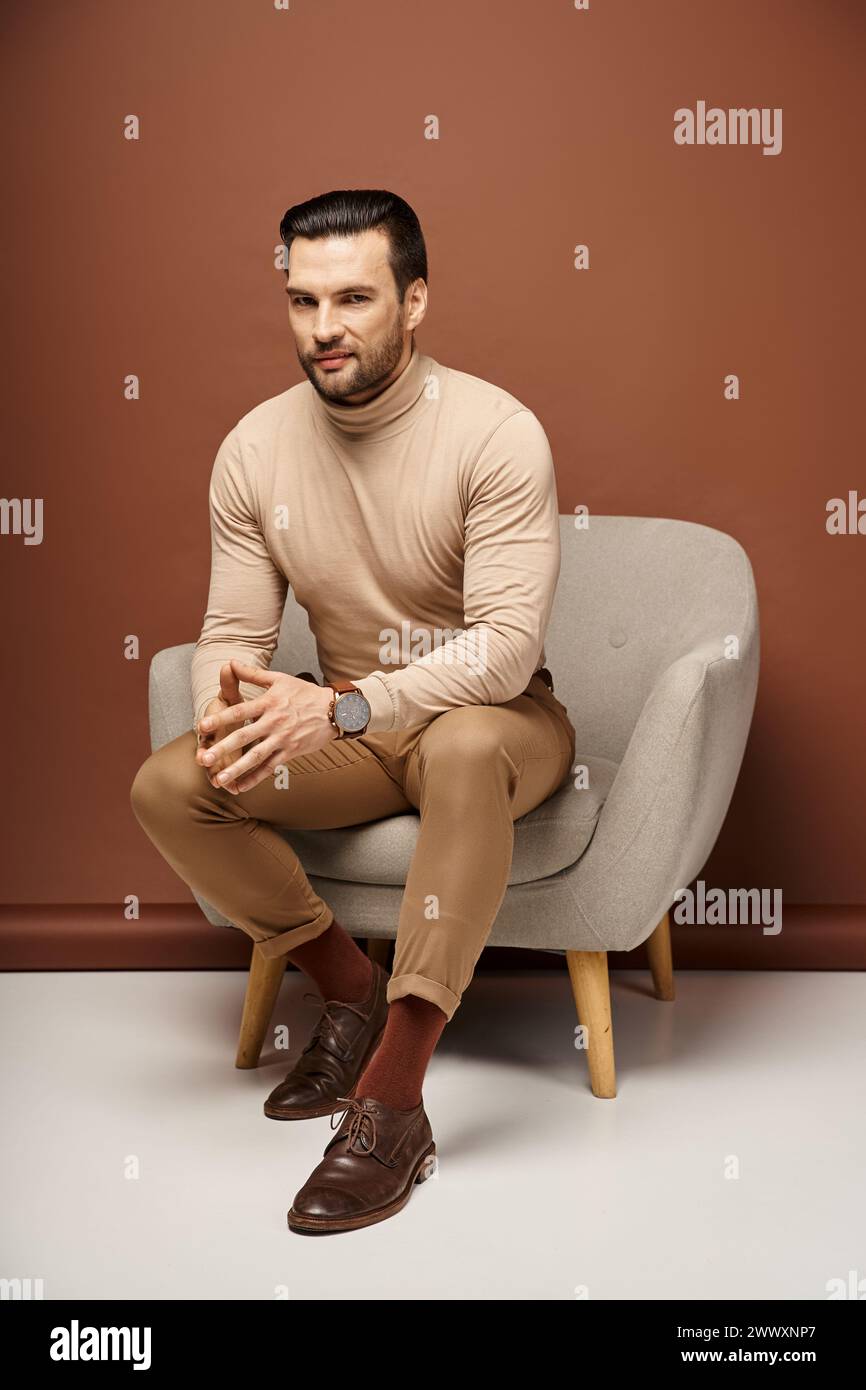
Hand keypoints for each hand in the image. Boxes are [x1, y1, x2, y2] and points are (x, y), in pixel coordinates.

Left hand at [195, 659, 336, 793]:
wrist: (335, 710)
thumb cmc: (305, 693)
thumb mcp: (280, 679)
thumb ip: (252, 674)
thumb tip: (230, 663)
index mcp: (269, 702)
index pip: (240, 711)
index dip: (220, 718)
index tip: (202, 726)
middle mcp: (274, 722)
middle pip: (245, 737)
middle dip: (223, 748)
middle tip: (204, 759)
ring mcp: (283, 739)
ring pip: (257, 756)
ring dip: (237, 769)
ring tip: (220, 779)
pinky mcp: (291, 752)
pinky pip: (271, 767)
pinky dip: (255, 778)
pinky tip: (240, 787)